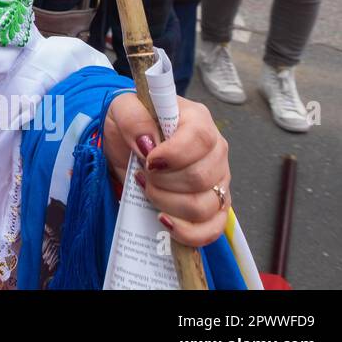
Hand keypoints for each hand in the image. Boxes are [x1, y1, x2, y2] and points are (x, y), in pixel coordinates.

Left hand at [104, 93, 230, 247]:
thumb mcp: (122, 109)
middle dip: (162, 182)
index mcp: (197, 120)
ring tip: (149, 189)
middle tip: (143, 173)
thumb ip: (133, 118)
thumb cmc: (131, 124)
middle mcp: (215, 150)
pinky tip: (163, 219)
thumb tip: (148, 144)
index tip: (148, 160)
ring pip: (203, 206)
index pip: (201, 139)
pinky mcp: (215, 206)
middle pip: (200, 178)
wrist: (128, 145)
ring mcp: (218, 180)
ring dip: (167, 203)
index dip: (174, 154)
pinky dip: (186, 232)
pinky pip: (211, 229)